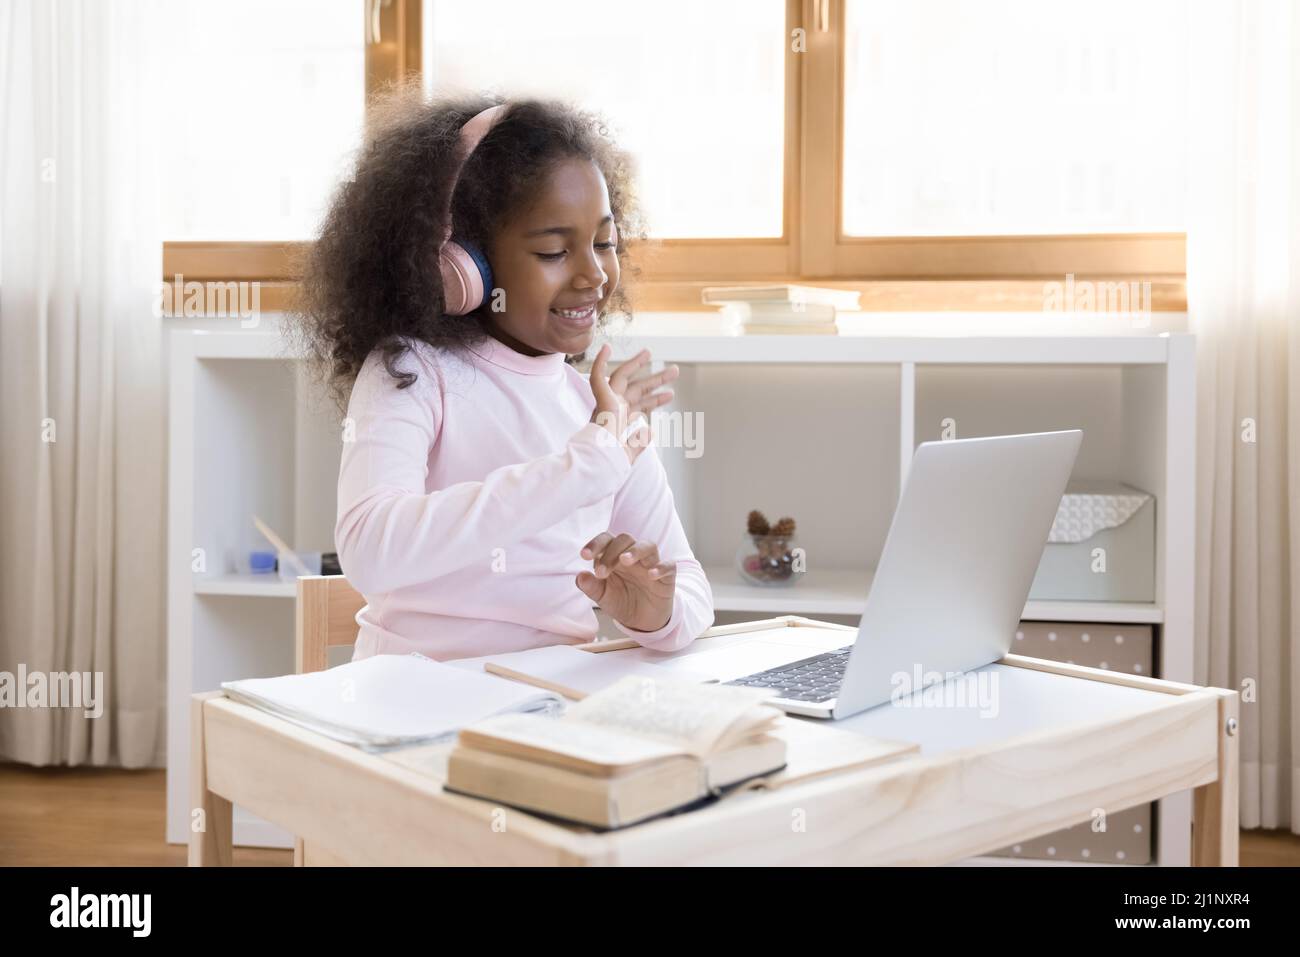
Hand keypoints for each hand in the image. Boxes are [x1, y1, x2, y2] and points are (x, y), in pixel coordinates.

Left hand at [575, 532, 676, 632]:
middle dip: (611, 553)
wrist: (643, 620)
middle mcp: (633, 556)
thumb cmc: (622, 601)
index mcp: (614, 556)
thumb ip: (591, 586)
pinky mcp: (667, 576)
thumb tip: (579, 576)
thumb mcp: (603, 597)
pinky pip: (668, 565)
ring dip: (635, 551)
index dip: (595, 544)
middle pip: (625, 539)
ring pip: (647, 545)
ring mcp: (650, 563)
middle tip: (601, 572)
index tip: (584, 556)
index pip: (606, 540)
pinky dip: (661, 567)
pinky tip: (651, 575)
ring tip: (625, 560)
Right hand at [588, 344, 678, 465]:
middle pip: (638, 389)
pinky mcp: (601, 399)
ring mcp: (607, 403)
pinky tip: (606, 347)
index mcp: (618, 422)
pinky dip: (600, 362)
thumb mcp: (629, 453)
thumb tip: (650, 430)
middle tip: (674, 370)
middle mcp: (612, 409)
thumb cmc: (610, 463)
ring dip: (639, 364)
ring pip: (624, 377)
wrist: (599, 464)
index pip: (639, 406)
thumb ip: (639, 443)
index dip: (654, 400)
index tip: (669, 395)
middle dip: (656, 380)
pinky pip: (597, 377)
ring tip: (651, 352)